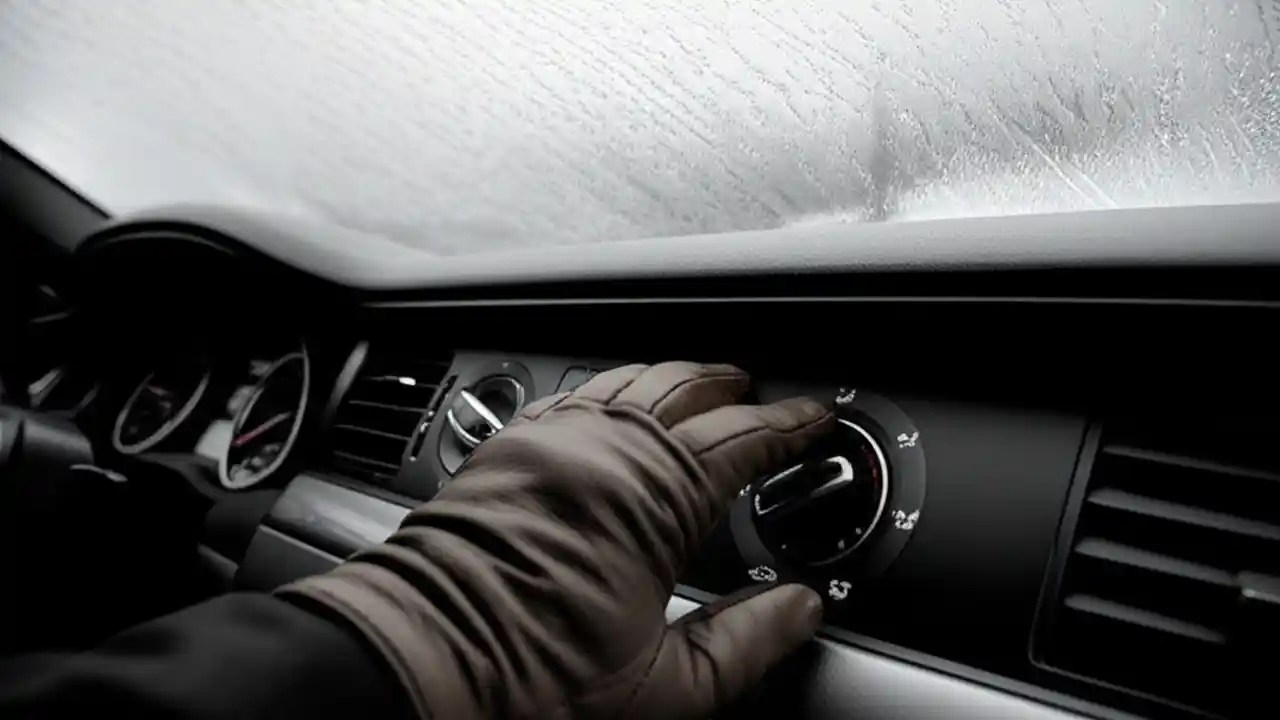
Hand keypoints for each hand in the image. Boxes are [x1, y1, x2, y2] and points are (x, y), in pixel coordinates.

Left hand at [280, 362, 833, 718]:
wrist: (422, 658)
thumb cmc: (528, 675)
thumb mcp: (662, 686)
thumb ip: (746, 643)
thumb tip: (799, 610)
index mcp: (655, 497)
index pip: (744, 440)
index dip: (790, 425)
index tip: (816, 416)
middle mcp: (606, 449)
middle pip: (688, 390)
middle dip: (732, 387)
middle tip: (762, 393)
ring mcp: (552, 439)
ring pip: (630, 378)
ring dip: (673, 375)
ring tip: (698, 381)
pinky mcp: (508, 445)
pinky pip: (572, 389)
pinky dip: (608, 384)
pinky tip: (611, 394)